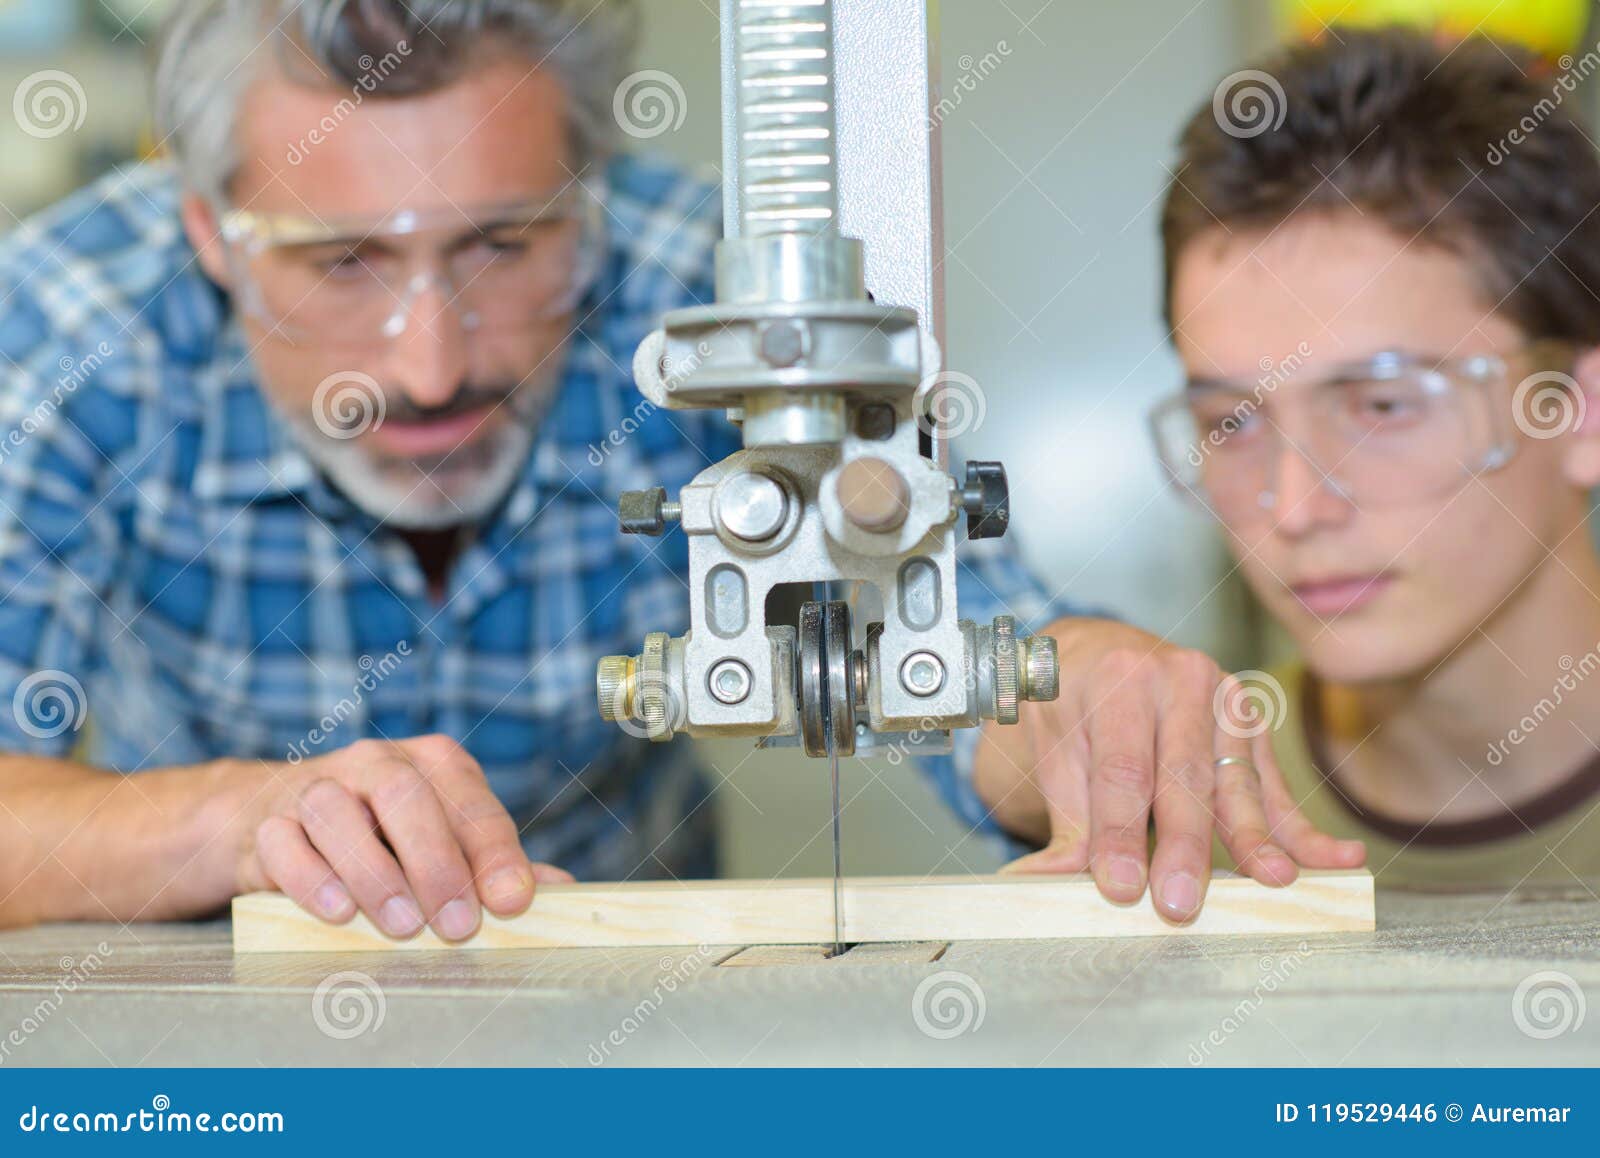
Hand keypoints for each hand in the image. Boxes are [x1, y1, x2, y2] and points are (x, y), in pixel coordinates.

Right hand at [226, 735, 570, 940]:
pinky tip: (337, 911)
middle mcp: (376, 763)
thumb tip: (563, 891)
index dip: (495, 853)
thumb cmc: (380, 832)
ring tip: (401, 924)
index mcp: (434, 763)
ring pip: (337, 812)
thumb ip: (493, 865)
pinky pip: (281, 841)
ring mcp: (316, 787)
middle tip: (458, 925)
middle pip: (405, 795)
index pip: (472, 803)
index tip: (512, 901)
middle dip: (437, 862)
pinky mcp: (266, 823)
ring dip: (373, 871)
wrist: (272, 816)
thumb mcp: (443, 838)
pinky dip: (309, 876)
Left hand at [973, 618, 1364, 922]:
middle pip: (1184, 775)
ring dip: (1253, 839)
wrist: (1102, 655)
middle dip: (1183, 845)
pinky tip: (1337, 858)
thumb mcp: (1053, 754)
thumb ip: (1065, 822)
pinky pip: (1275, 787)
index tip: (1119, 886)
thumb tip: (1045, 885)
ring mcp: (1224, 702)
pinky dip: (1302, 830)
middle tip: (1179, 903)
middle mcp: (1177, 681)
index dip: (1119, 830)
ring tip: (1273, 880)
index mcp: (1118, 679)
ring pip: (1236, 782)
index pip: (1121, 767)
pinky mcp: (1253, 729)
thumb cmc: (1075, 711)